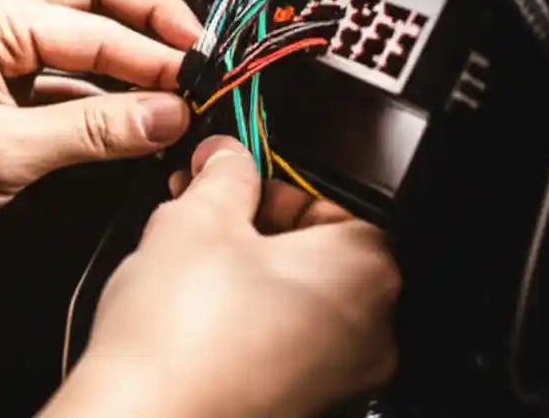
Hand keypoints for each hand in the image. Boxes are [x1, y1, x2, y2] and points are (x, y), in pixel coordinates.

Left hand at [0, 0, 201, 258]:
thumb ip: (89, 132)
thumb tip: (161, 115)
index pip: (94, 25)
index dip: (156, 55)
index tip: (201, 82)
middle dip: (148, 19)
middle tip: (197, 54)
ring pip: (73, 34)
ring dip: (121, 58)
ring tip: (170, 90)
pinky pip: (52, 76)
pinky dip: (91, 93)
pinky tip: (122, 120)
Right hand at [44, 136, 399, 417]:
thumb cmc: (180, 338)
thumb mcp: (196, 219)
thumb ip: (224, 174)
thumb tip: (229, 156)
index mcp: (364, 274)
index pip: (334, 203)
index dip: (270, 184)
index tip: (230, 178)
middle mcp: (369, 334)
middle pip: (315, 255)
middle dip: (253, 228)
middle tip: (201, 215)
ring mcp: (336, 379)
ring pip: (295, 302)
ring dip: (246, 274)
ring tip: (186, 261)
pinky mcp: (299, 407)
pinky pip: (280, 346)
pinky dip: (244, 323)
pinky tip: (193, 313)